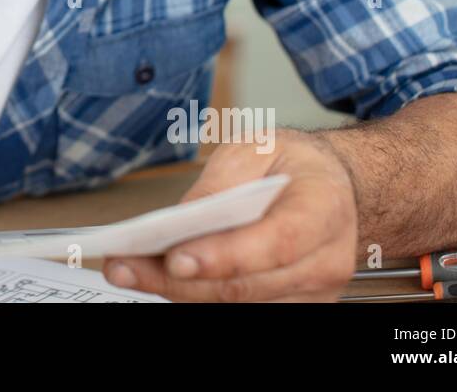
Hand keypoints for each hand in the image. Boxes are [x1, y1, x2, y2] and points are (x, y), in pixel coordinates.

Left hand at [103, 130, 357, 301]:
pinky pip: (240, 309)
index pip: (278, 243)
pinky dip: (196, 294)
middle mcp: (325, 262)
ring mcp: (312, 293)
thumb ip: (223, 181)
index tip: (175, 258)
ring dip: (180, 291)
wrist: (330, 185)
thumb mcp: (256, 147)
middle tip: (126, 266)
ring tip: (130, 270)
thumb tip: (182, 220)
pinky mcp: (293, 307)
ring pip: (239, 305)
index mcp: (323, 210)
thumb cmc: (291, 164)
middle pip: (248, 286)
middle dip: (181, 280)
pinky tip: (160, 277)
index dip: (226, 256)